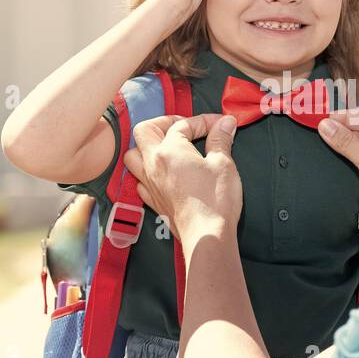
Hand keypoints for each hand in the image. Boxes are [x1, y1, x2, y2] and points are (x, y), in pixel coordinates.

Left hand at [124, 113, 241, 241]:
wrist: (207, 236)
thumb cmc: (215, 200)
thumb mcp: (223, 163)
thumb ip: (220, 139)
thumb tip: (225, 123)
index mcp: (169, 150)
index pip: (183, 125)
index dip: (203, 121)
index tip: (219, 125)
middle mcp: (153, 164)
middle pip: (145, 131)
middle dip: (164, 123)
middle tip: (184, 127)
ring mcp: (150, 184)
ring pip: (133, 156)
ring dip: (147, 146)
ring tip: (167, 147)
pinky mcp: (153, 201)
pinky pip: (140, 180)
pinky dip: (148, 172)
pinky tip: (164, 174)